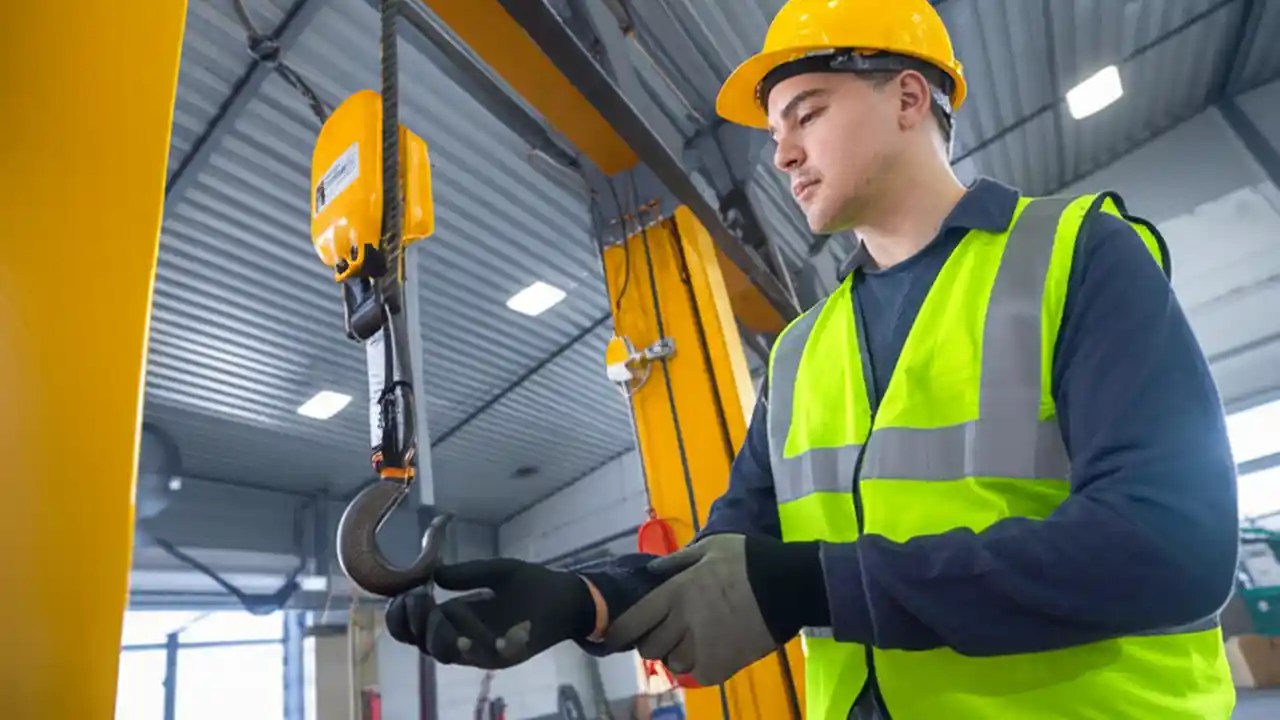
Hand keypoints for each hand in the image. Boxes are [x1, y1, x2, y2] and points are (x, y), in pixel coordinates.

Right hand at [385, 558, 598, 668]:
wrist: (570, 599)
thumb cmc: (535, 584)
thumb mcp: (497, 572)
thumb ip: (468, 574)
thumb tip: (433, 574)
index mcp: (457, 613)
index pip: (415, 623)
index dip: (402, 613)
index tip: (407, 593)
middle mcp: (462, 634)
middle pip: (420, 640)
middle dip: (413, 621)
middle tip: (422, 599)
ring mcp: (479, 648)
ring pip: (441, 652)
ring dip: (435, 634)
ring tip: (440, 613)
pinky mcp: (499, 656)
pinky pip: (473, 658)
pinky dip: (463, 648)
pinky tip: (461, 636)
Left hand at [602, 534, 824, 685]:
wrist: (788, 585)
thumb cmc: (748, 560)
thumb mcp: (711, 547)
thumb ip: (677, 560)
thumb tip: (651, 570)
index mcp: (676, 592)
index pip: (634, 621)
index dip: (619, 633)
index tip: (612, 639)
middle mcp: (683, 622)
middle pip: (650, 648)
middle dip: (653, 642)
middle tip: (666, 633)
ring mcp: (702, 646)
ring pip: (674, 662)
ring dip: (678, 654)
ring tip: (693, 642)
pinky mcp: (722, 665)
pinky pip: (699, 674)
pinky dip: (701, 666)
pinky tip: (712, 651)